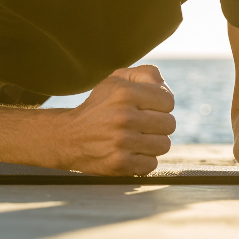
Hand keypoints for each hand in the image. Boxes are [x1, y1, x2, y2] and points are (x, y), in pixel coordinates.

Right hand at [58, 65, 175, 175]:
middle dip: (159, 124)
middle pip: (170, 124)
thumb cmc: (99, 107)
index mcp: (125, 93)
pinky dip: (143, 160)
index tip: (149, 108)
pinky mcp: (120, 163)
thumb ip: (145, 75)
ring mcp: (122, 142)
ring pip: (164, 145)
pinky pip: (152, 164)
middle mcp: (124, 117)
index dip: (161, 105)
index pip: (168, 101)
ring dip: (153, 143)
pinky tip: (129, 152)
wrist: (68, 137)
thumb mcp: (116, 80)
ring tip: (136, 138)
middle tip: (142, 125)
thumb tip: (166, 88)